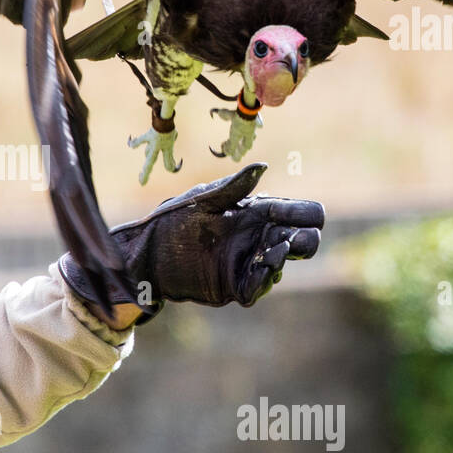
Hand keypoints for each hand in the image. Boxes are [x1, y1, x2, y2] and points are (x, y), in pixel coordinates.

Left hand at [60, 163, 323, 320]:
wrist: (147, 252)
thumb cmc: (174, 218)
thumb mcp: (205, 200)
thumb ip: (234, 187)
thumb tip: (263, 166)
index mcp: (258, 212)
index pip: (302, 214)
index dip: (305, 215)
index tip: (292, 215)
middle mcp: (259, 236)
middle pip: (304, 241)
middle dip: (304, 241)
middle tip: (289, 240)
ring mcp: (249, 261)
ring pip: (283, 263)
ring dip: (281, 259)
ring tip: (271, 254)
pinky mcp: (235, 284)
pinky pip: (259, 286)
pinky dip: (264, 280)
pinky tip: (261, 270)